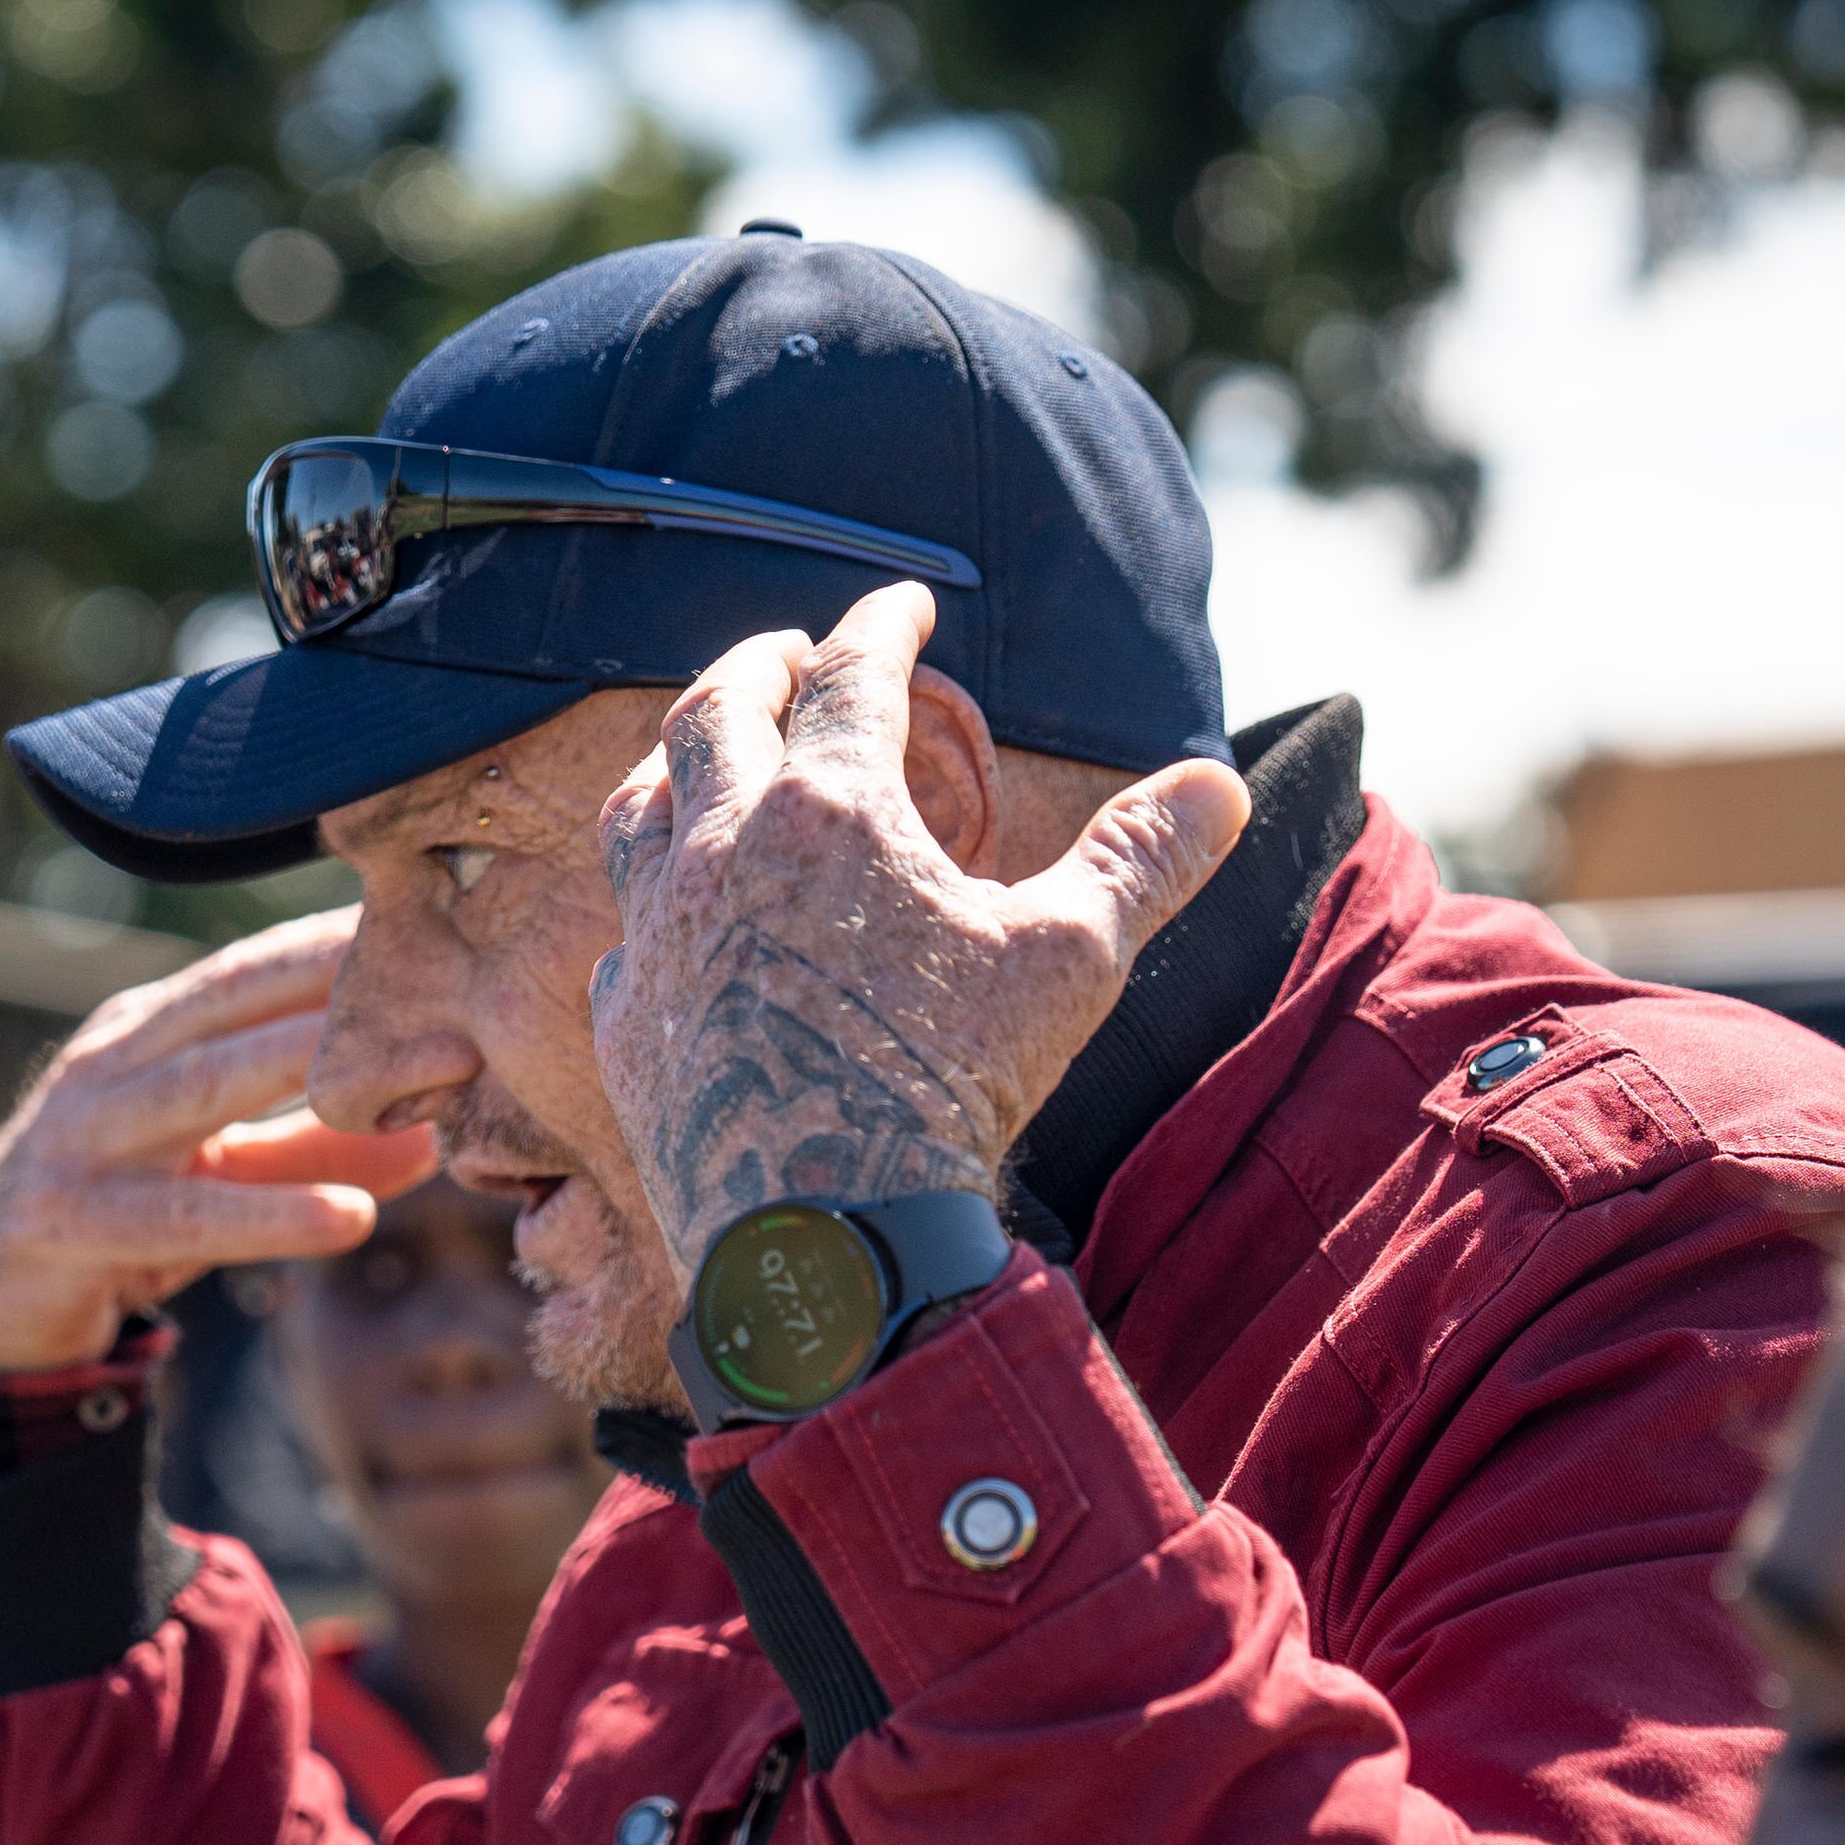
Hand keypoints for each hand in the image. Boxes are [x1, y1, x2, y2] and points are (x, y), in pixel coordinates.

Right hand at [0, 910, 436, 1374]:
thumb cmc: (109, 1211)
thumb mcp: (217, 1173)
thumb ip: (309, 1150)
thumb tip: (431, 1136)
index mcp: (147, 1032)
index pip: (253, 968)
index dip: (340, 941)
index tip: (444, 917)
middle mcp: (112, 1063)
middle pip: (235, 1002)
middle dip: (344, 984)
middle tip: (459, 979)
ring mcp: (83, 1137)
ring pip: (209, 1087)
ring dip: (321, 1074)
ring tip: (429, 1077)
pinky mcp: (70, 1221)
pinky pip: (187, 1212)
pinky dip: (271, 1214)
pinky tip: (350, 1220)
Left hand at [590, 583, 1249, 1263]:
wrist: (825, 1238)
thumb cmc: (950, 1089)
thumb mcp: (1071, 961)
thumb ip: (1140, 859)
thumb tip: (1221, 783)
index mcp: (832, 808)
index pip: (850, 673)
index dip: (881, 626)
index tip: (903, 606)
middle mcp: (723, 850)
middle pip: (716, 713)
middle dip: (758, 668)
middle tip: (789, 655)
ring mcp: (659, 935)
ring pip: (640, 805)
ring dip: (677, 763)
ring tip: (708, 754)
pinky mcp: (623, 1020)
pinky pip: (623, 927)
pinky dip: (653, 896)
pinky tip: (677, 914)